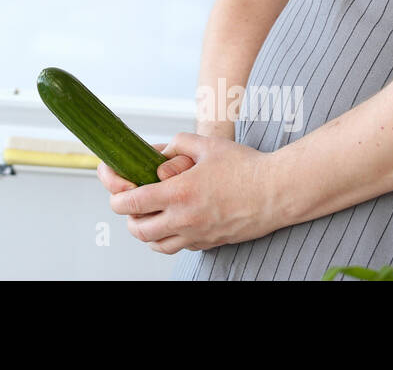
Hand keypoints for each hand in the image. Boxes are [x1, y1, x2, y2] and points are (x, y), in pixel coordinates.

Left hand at [103, 133, 284, 253]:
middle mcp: (185, 219)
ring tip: (146, 215)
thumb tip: (158, 153)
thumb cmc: (246, 166)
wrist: (278, 191)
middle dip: (127, 216)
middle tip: (129, 202)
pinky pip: (178, 247)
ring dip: (145, 231)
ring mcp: (197, 235)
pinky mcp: (209, 243)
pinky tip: (170, 223)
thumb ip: (176, 145)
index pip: (133, 203)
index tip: (114, 188)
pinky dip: (166, 238)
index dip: (116, 197)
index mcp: (179, 193)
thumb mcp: (206, 145)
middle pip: (139, 229)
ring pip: (156, 244)